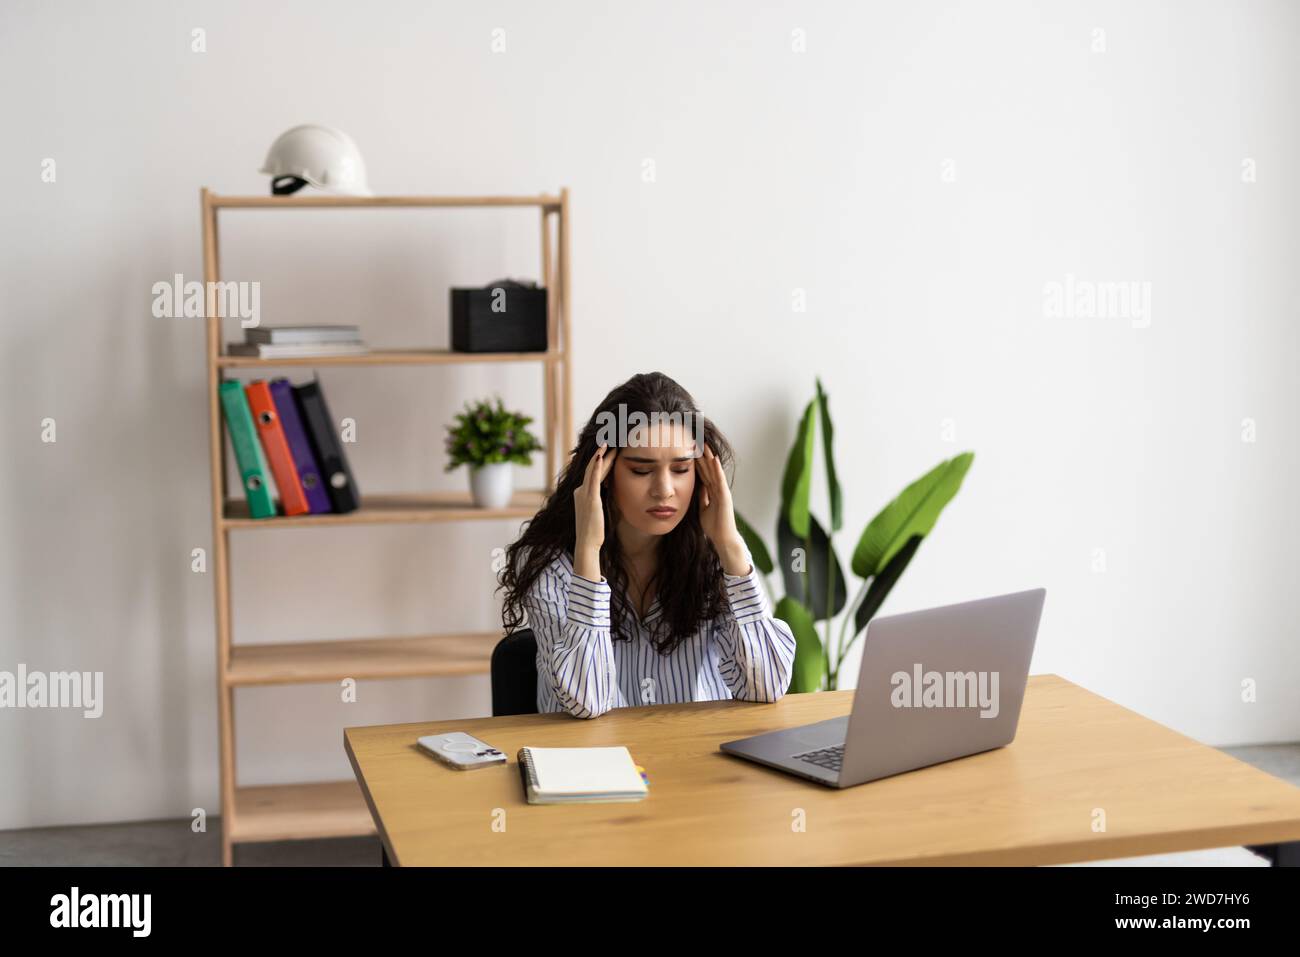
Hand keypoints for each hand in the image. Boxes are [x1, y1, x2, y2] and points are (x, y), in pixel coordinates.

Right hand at [573, 444, 615, 569]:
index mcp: (582, 494)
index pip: (593, 473)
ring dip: (600, 455)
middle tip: (610, 441)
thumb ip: (603, 500)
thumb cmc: (595, 531)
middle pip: (592, 468)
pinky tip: (601, 455)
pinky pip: (593, 478)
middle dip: (601, 454)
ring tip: (607, 443)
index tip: (610, 451)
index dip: (602, 462)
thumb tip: (613, 493)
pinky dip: (596, 466)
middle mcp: (580, 491)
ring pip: (592, 469)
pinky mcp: (590, 498)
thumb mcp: (599, 512)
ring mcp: (584, 494)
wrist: (587, 543)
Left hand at [696, 444, 747, 572]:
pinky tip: (713, 459)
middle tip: (696, 440)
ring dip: (709, 457)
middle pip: (708, 468)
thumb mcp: (703, 508)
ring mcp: (722, 491)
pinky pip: (719, 480)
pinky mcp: (725, 496)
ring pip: (714, 470)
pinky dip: (716, 469)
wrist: (722, 538)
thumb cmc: (713, 526)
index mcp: (712, 491)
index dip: (697, 461)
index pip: (703, 472)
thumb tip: (697, 487)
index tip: (690, 450)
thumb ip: (702, 497)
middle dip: (702, 455)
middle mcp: (718, 488)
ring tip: (704, 444)